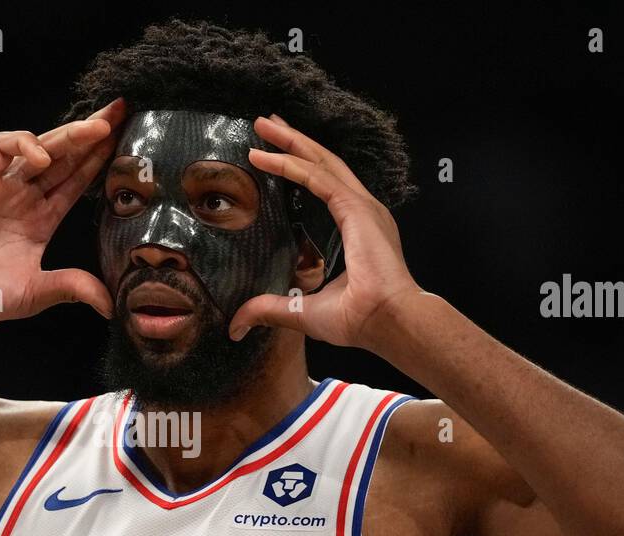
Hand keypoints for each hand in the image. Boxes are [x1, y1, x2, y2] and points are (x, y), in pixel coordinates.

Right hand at [0, 98, 125, 328]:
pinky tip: (41, 157)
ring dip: (68, 135)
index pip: (77, 182)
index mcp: (42, 221)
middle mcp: (26, 199)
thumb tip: (111, 305)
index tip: (126, 142)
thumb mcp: (34, 294)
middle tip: (120, 111)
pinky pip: (2, 148)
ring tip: (97, 128)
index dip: (99, 162)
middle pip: (65, 156)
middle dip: (92, 134)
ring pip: (41, 147)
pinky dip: (23, 144)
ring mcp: (3, 187)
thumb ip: (70, 288)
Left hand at [229, 114, 422, 348]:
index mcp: (357, 229)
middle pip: (323, 164)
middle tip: (266, 124)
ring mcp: (362, 206)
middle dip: (293, 142)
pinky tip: (266, 156)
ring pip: (320, 162)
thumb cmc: (358, 319)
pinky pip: (318, 178)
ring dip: (290, 142)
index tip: (275, 155)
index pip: (325, 186)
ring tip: (263, 124)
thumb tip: (238, 323)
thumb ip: (269, 309)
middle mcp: (362, 211)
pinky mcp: (355, 208)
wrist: (385, 321)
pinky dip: (290, 164)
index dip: (299, 167)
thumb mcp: (301, 311)